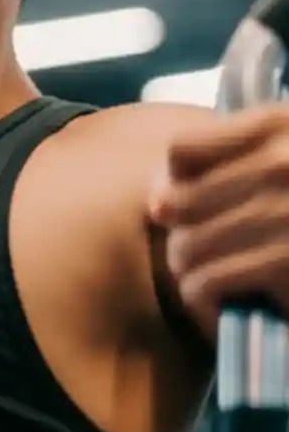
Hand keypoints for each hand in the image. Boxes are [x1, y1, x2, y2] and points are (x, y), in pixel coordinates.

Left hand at [149, 105, 288, 339]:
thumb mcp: (284, 164)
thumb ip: (230, 161)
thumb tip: (157, 204)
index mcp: (282, 124)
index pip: (179, 150)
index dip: (170, 183)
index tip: (184, 208)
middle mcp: (285, 161)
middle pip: (177, 202)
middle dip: (181, 236)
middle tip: (204, 257)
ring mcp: (288, 211)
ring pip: (185, 247)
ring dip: (190, 273)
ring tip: (213, 282)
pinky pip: (203, 284)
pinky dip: (203, 303)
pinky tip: (223, 308)